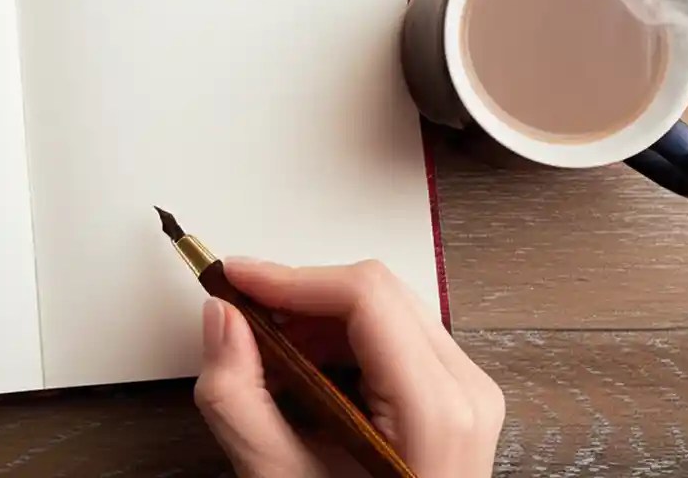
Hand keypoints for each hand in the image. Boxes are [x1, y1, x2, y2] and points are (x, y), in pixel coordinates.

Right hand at [194, 259, 502, 477]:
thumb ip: (240, 399)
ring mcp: (467, 392)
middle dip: (297, 297)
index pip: (364, 296)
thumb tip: (221, 322)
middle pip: (375, 292)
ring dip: (315, 319)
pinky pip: (395, 336)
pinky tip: (304, 374)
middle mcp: (465, 390)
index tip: (235, 280)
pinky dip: (340, 341)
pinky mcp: (455, 397)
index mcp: (435, 410)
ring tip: (267, 356)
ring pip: (384, 307)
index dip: (289, 276)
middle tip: (240, 317)